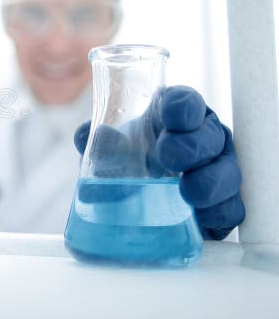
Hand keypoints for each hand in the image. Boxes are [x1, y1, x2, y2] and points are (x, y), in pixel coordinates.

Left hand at [74, 85, 244, 239]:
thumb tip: (87, 135)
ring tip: (188, 192)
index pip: (185, 101)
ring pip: (227, 171)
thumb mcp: (112, 153)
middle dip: (191, 145)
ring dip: (208, 181)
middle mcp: (203, 138)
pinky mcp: (224, 205)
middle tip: (168, 157)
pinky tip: (202, 217)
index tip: (170, 117)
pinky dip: (218, 213)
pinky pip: (232, 209)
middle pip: (210, 134)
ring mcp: (218, 170)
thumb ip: (100, 145)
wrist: (144, 203)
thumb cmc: (132, 163)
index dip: (181, 106)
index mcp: (175, 116)